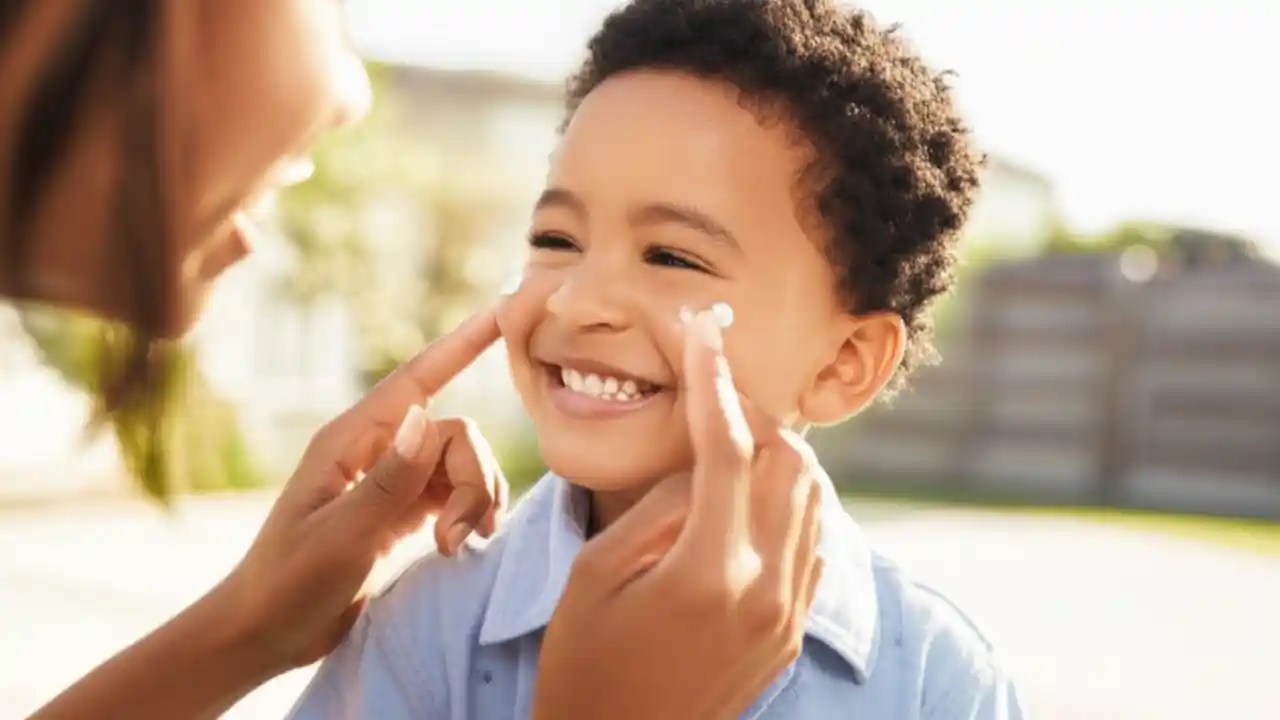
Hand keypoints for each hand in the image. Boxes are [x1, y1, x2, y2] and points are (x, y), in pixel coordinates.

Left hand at [219, 308, 506, 671]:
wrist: (266, 633)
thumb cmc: (287, 583)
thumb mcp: (338, 536)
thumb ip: (389, 481)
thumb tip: (431, 417)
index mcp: (350, 441)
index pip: (417, 380)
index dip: (460, 345)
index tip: (499, 311)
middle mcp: (377, 450)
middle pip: (456, 436)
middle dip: (473, 481)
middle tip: (457, 538)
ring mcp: (393, 481)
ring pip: (463, 465)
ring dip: (475, 501)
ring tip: (455, 548)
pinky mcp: (405, 512)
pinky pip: (458, 493)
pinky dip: (471, 515)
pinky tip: (459, 546)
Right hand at [533, 309, 823, 719]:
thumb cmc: (583, 664)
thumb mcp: (594, 574)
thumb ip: (657, 505)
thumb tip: (700, 460)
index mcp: (708, 571)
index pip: (726, 446)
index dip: (712, 378)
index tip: (701, 331)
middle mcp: (765, 590)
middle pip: (789, 462)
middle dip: (752, 412)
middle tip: (709, 394)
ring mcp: (786, 616)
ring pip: (811, 498)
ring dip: (775, 454)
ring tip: (725, 441)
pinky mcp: (790, 633)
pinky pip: (811, 543)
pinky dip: (788, 504)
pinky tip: (745, 499)